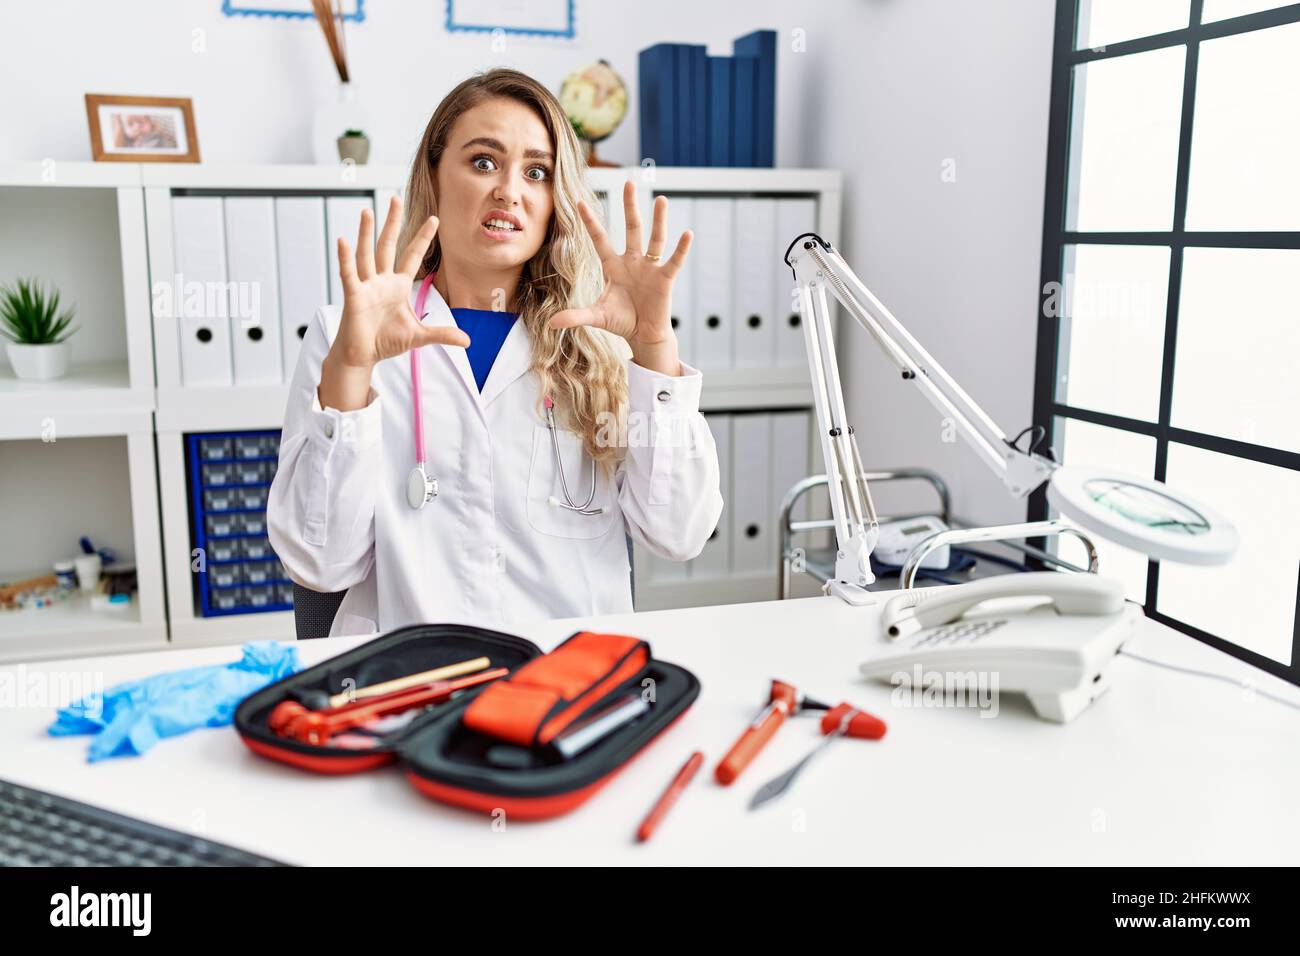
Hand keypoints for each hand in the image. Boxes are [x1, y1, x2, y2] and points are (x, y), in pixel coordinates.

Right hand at [329, 195, 469, 369]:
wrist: (363, 355)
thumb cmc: (385, 341)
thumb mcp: (419, 336)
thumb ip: (442, 334)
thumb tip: (467, 341)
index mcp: (398, 285)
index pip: (413, 256)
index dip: (423, 238)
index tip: (435, 219)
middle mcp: (382, 280)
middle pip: (387, 245)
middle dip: (392, 222)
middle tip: (395, 197)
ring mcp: (366, 286)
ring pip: (367, 254)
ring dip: (367, 233)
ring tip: (367, 212)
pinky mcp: (353, 296)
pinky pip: (349, 274)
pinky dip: (345, 258)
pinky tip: (343, 240)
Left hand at [548, 179, 691, 368]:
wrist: (642, 335)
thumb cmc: (621, 321)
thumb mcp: (596, 317)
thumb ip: (575, 316)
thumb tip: (550, 323)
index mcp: (613, 266)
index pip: (600, 239)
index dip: (590, 222)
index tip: (579, 202)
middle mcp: (632, 261)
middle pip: (631, 228)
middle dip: (630, 206)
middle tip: (628, 182)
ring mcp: (650, 268)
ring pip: (655, 239)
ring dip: (659, 219)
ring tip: (661, 199)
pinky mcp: (665, 279)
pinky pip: (674, 261)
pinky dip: (681, 249)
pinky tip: (687, 234)